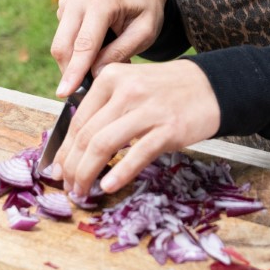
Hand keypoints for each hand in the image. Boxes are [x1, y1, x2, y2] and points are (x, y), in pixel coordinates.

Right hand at [49, 0, 168, 96]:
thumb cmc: (147, 10)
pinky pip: (63, 36)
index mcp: (102, 0)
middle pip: (63, 44)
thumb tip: (94, 74)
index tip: (65, 93)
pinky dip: (75, 50)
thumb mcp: (144, 34)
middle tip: (85, 92)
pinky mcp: (64, 4)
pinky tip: (96, 48)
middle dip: (69, 72)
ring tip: (103, 62)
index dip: (74, 71)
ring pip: (61, 43)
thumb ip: (119, 53)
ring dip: (75, 61)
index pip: (84, 44)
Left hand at [52, 61, 221, 200]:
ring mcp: (147, 110)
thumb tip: (75, 146)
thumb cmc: (166, 91)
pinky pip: (136, 155)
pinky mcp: (168, 129)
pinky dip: (119, 173)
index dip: (64, 149)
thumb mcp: (130, 85)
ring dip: (87, 173)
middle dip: (72, 166)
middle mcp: (125, 91)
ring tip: (83, 190)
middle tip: (68, 186)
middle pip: (86, 135)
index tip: (58, 169)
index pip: (78, 119)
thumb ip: (104, 107)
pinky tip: (108, 186)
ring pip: (103, 145)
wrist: (211, 86)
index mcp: (110, 78)